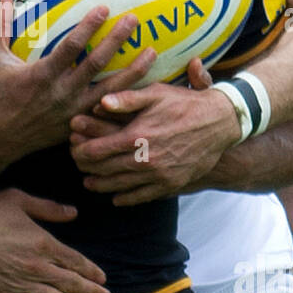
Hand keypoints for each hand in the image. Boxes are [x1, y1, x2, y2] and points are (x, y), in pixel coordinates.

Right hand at [0, 0, 156, 159]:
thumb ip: (1, 26)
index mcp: (43, 74)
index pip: (72, 45)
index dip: (90, 25)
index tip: (105, 8)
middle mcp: (62, 91)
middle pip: (97, 63)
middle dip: (117, 39)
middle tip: (134, 20)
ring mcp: (74, 110)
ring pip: (111, 89)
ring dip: (133, 70)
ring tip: (152, 52)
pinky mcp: (79, 123)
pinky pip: (108, 110)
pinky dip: (127, 98)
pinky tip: (144, 86)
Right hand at [0, 188, 110, 292]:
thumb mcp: (19, 200)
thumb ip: (48, 208)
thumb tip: (73, 213)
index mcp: (43, 242)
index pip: (75, 261)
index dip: (91, 271)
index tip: (102, 278)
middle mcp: (37, 265)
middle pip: (71, 283)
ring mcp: (21, 281)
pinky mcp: (5, 292)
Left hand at [68, 57, 241, 205]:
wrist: (220, 123)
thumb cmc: (185, 104)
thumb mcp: (155, 93)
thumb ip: (126, 99)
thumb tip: (100, 102)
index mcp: (137, 136)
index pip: (97, 151)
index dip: (80, 151)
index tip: (72, 148)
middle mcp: (146, 160)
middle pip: (104, 171)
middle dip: (86, 168)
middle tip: (77, 164)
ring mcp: (159, 175)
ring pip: (119, 187)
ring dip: (100, 185)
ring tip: (89, 182)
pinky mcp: (171, 185)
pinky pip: (142, 197)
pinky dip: (125, 199)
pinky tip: (116, 197)